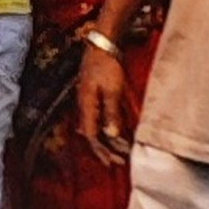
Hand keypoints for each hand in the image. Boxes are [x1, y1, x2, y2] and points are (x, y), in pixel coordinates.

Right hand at [75, 33, 132, 158]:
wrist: (102, 46)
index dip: (101, 151)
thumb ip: (111, 113)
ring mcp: (89, 101)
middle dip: (106, 150)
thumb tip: (111, 136)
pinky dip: (110, 128)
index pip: (91, 136)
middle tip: (120, 161)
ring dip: (110, 140)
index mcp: (86, 106)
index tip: (112, 162)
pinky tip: (119, 133)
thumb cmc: (107, 66)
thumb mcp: (112, 90)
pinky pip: (100, 118)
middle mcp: (85, 106)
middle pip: (93, 134)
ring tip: (124, 150)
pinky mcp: (95, 96)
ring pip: (97, 127)